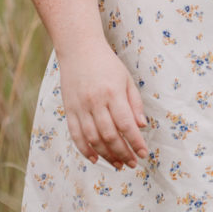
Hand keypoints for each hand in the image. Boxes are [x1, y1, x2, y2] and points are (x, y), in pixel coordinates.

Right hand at [56, 42, 149, 168]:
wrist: (79, 49)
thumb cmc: (107, 64)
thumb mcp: (126, 79)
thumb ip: (134, 103)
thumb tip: (141, 126)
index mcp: (113, 93)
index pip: (126, 124)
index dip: (135, 142)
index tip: (143, 154)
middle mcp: (96, 101)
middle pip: (110, 135)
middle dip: (122, 153)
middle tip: (132, 163)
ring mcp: (80, 107)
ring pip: (93, 138)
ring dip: (106, 155)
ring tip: (118, 164)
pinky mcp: (69, 109)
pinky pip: (76, 135)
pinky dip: (85, 150)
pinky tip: (95, 158)